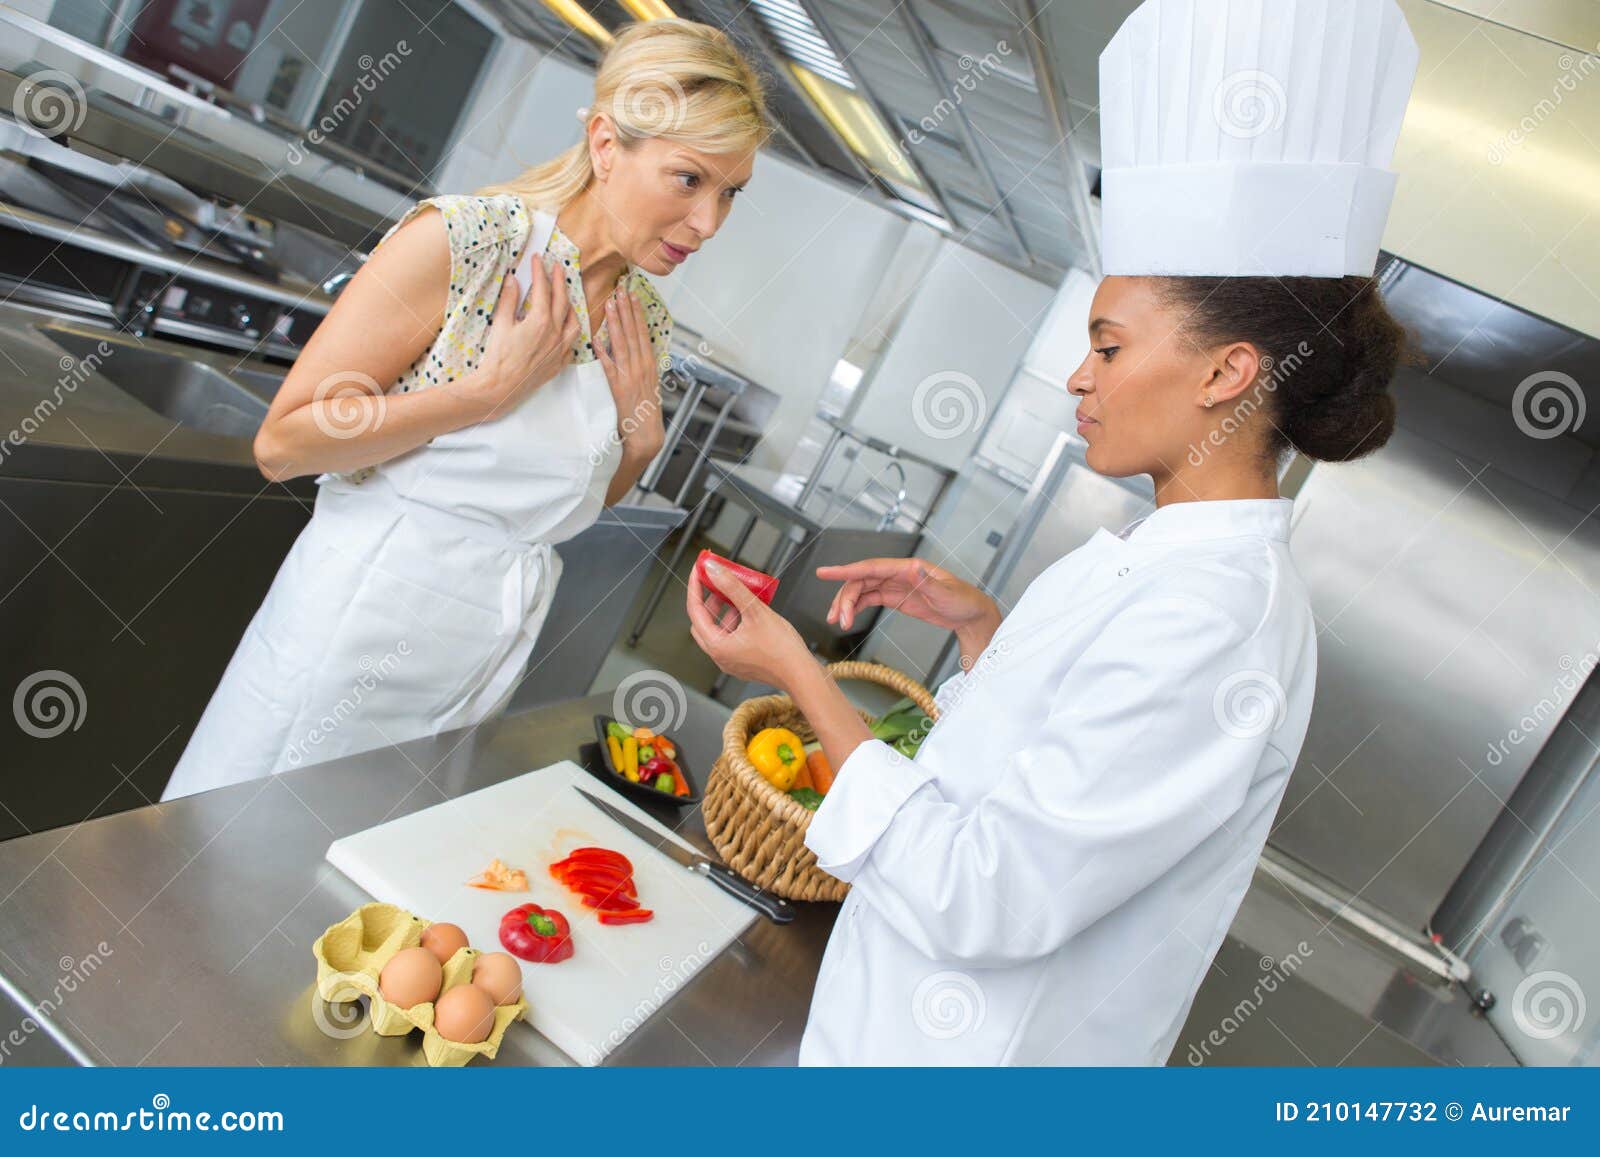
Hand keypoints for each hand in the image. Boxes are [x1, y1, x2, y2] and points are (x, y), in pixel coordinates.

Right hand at [458, 257, 577, 420]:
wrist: (500, 387)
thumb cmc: (498, 357)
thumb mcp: (501, 324)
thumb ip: (510, 300)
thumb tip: (513, 280)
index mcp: (540, 321)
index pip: (543, 289)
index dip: (540, 271)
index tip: (538, 259)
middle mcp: (555, 333)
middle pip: (562, 300)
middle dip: (560, 281)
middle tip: (558, 267)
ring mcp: (560, 349)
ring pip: (574, 322)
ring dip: (570, 306)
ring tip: (565, 297)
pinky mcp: (560, 362)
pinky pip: (573, 342)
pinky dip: (571, 330)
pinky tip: (566, 327)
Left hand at [596, 287, 664, 455]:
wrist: (646, 434)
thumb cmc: (645, 411)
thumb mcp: (649, 383)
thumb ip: (642, 364)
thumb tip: (636, 346)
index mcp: (650, 363)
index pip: (642, 331)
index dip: (636, 312)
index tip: (631, 294)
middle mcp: (642, 366)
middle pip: (633, 332)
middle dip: (627, 309)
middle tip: (620, 288)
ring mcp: (630, 375)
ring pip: (622, 343)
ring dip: (617, 322)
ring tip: (611, 303)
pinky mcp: (618, 387)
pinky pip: (609, 366)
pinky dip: (603, 351)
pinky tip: (596, 338)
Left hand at [686, 559, 812, 688]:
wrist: (801, 674)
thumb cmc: (781, 649)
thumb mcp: (755, 611)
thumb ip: (732, 587)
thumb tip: (713, 570)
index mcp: (717, 646)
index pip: (695, 611)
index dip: (695, 587)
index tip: (699, 569)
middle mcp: (720, 657)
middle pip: (703, 622)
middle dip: (708, 600)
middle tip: (717, 582)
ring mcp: (732, 662)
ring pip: (718, 630)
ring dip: (724, 611)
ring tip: (737, 595)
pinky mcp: (744, 663)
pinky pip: (731, 638)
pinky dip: (735, 622)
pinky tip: (749, 612)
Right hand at [817, 557, 997, 633]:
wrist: (971, 614)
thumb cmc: (963, 601)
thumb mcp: (947, 594)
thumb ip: (928, 581)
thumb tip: (913, 568)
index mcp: (908, 567)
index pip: (871, 567)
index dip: (846, 570)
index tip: (826, 573)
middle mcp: (898, 573)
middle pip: (862, 580)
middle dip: (845, 598)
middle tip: (837, 619)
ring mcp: (896, 585)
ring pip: (863, 590)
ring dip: (848, 605)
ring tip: (839, 623)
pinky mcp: (896, 597)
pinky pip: (870, 599)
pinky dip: (857, 608)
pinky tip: (849, 618)